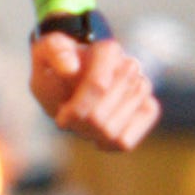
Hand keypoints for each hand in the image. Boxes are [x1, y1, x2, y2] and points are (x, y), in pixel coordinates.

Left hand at [31, 33, 159, 151]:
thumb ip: (54, 53)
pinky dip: (106, 144)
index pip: (98, 87)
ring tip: (82, 122)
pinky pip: (126, 141)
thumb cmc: (58, 68)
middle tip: (69, 118)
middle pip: (100, 115)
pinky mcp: (148, 109)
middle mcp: (130, 66)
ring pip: (112, 131)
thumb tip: (70, 68)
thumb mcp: (45, 54)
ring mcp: (142, 87)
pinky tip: (96, 135)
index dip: (76, 109)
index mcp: (107, 50)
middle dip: (78, 124)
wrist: (74, 79)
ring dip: (89, 134)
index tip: (61, 117)